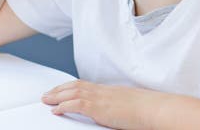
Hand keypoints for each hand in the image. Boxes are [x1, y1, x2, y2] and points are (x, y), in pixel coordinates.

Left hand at [42, 79, 156, 129]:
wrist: (153, 109)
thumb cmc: (145, 110)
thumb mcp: (127, 106)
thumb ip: (115, 108)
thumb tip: (109, 114)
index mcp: (107, 90)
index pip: (83, 85)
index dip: (69, 87)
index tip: (60, 90)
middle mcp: (102, 91)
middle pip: (74, 86)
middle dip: (58, 90)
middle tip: (46, 95)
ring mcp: (100, 98)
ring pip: (72, 93)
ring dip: (56, 96)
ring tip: (46, 100)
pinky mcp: (99, 108)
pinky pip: (76, 105)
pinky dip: (64, 106)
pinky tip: (56, 110)